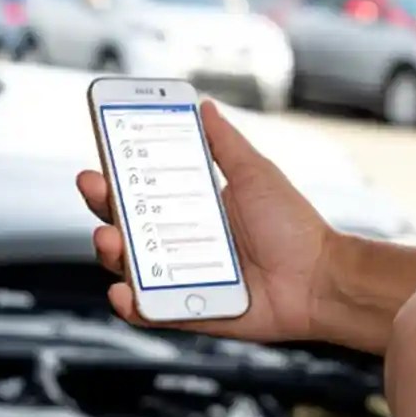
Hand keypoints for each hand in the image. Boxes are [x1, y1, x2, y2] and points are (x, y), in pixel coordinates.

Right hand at [77, 100, 333, 341]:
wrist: (321, 278)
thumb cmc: (294, 227)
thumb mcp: (255, 174)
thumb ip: (224, 142)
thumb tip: (203, 105)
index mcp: (192, 208)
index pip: (141, 190)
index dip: (115, 176)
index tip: (99, 159)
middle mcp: (180, 242)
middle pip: (125, 224)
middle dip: (101, 205)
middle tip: (94, 187)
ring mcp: (181, 278)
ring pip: (129, 266)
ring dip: (110, 251)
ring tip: (111, 238)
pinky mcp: (187, 311)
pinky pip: (149, 310)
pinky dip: (130, 304)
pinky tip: (123, 290)